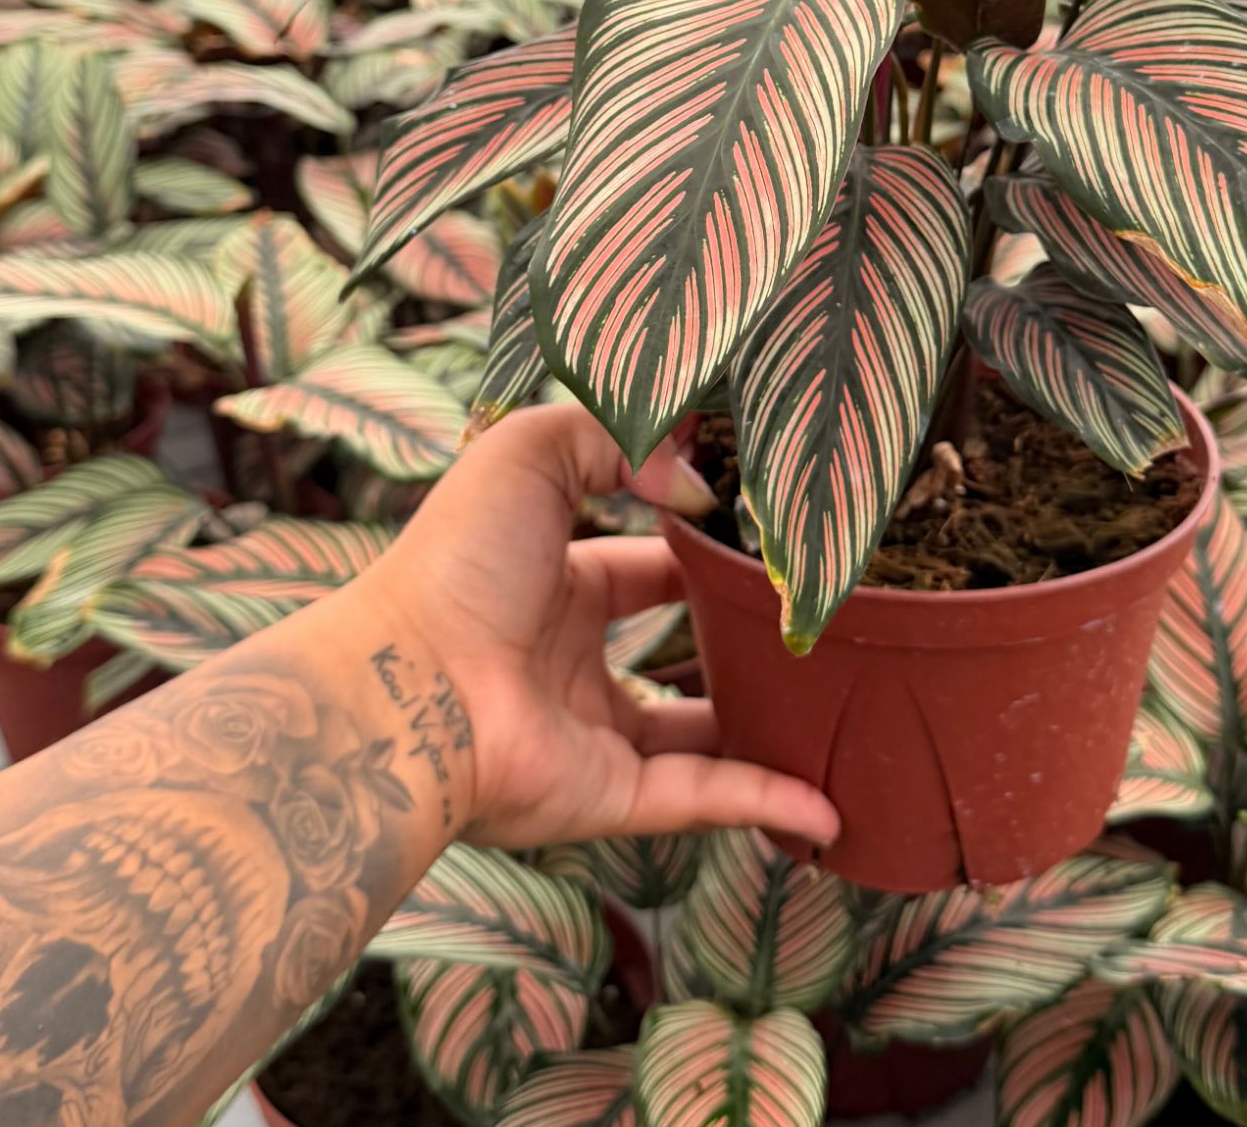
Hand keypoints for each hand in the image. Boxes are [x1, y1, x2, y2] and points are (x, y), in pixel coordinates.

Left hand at [358, 401, 839, 851]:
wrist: (403, 685)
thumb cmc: (456, 561)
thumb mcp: (531, 451)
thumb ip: (616, 440)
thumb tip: (695, 489)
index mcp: (552, 584)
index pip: (644, 566)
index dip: (701, 552)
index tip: (768, 540)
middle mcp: (572, 662)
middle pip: (679, 654)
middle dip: (742, 643)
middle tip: (819, 625)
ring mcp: (591, 735)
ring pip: (701, 735)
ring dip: (766, 730)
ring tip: (843, 712)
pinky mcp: (607, 796)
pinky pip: (702, 799)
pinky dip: (767, 804)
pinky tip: (828, 807)